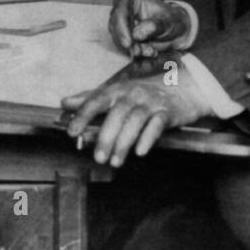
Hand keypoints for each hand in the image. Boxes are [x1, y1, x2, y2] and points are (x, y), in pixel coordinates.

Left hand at [62, 69, 210, 166]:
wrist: (185, 87)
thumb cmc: (146, 93)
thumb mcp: (118, 92)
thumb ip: (91, 98)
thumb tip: (64, 102)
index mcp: (118, 90)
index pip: (97, 100)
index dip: (84, 115)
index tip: (72, 133)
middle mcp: (134, 94)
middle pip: (117, 114)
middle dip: (106, 137)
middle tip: (98, 158)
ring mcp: (152, 103)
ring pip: (135, 121)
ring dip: (124, 142)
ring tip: (115, 162)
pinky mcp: (168, 112)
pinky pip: (157, 124)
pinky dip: (148, 138)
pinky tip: (140, 152)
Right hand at [109, 0, 190, 58]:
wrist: (175, 31)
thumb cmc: (171, 21)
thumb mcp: (167, 22)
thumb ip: (153, 26)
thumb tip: (136, 34)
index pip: (119, 12)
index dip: (121, 28)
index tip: (128, 44)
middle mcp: (123, 9)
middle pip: (115, 27)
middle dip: (128, 42)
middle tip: (142, 52)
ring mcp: (121, 23)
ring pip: (119, 39)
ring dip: (134, 49)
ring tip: (151, 51)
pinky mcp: (123, 35)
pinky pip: (124, 47)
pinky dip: (136, 52)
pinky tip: (150, 51)